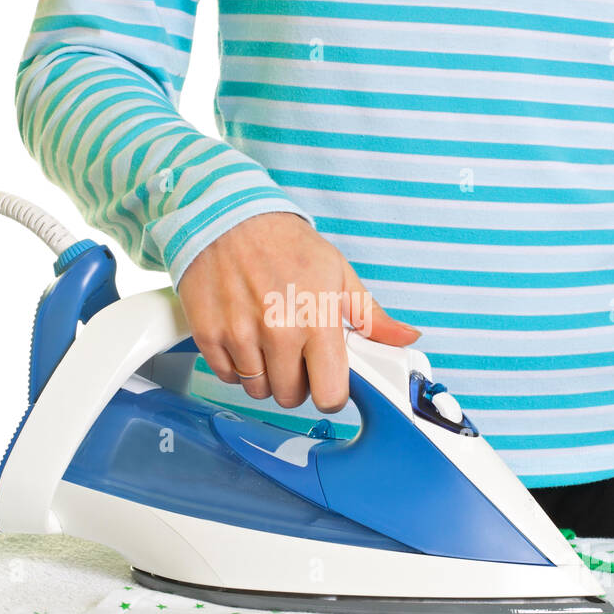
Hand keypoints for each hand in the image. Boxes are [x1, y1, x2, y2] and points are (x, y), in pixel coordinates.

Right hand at [177, 212, 419, 411]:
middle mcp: (278, 331)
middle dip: (295, 383)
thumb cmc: (285, 244)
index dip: (330, 392)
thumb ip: (370, 315)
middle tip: (294, 354)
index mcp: (317, 318)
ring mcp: (240, 334)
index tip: (325, 381)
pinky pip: (226, 376)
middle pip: (290, 397)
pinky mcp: (208, 334)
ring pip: (257, 390)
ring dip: (264, 376)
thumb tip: (406, 337)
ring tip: (266, 343)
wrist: (227, 217)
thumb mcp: (337, 272)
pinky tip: (242, 337)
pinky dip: (235, 366)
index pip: (330, 394)